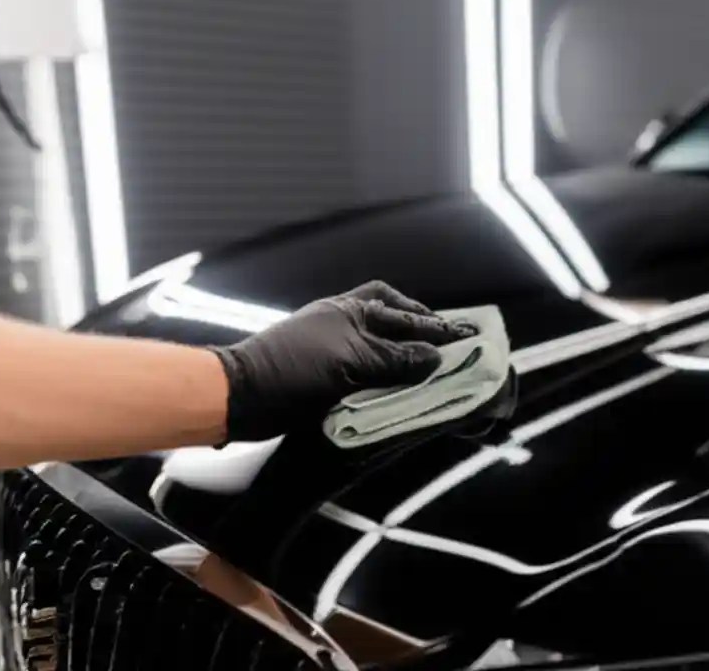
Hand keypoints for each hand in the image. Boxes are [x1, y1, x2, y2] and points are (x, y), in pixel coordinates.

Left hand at [212, 281, 472, 442]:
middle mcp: (344, 322)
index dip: (435, 325)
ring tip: (428, 362)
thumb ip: (395, 359)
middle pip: (392, 314)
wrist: (242, 396)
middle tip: (446, 338)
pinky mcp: (325, 371)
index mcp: (351, 311)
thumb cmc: (292, 370)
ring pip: (379, 338)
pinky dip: (386, 370)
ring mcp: (332, 345)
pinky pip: (366, 364)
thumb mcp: (351, 363)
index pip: (405, 315)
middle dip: (419, 323)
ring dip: (403, 347)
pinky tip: (398, 383)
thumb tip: (435, 356)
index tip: (466, 336)